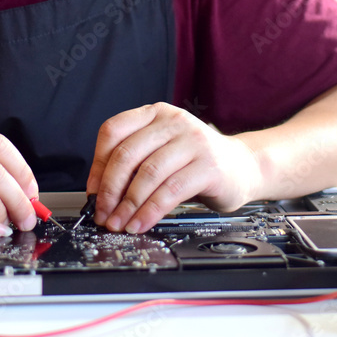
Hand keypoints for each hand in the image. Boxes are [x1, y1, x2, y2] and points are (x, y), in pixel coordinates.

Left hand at [86, 103, 262, 233]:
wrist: (243, 167)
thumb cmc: (196, 162)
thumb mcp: (162, 151)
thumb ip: (135, 163)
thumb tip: (100, 194)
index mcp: (156, 114)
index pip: (113, 131)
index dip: (97, 165)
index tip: (93, 192)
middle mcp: (174, 121)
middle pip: (127, 154)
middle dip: (110, 190)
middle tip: (103, 213)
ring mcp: (194, 141)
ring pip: (148, 174)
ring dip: (129, 205)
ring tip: (121, 223)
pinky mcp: (209, 166)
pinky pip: (170, 191)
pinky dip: (150, 211)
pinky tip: (142, 223)